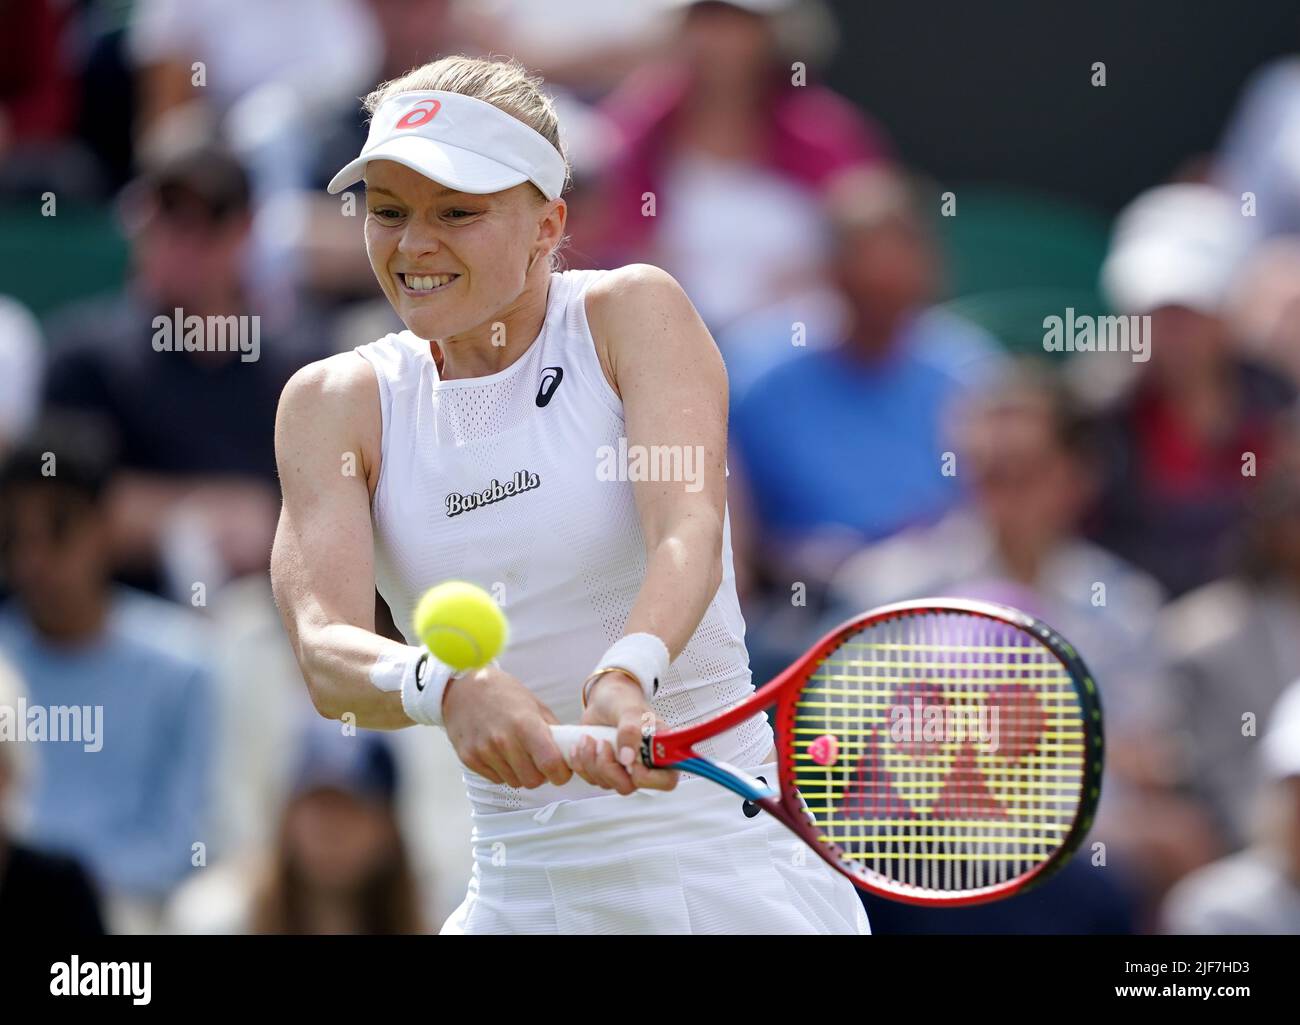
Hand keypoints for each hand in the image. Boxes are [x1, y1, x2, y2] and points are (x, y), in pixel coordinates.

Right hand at [442, 664, 572, 788]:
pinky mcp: (469, 759)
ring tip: (517, 753)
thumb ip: (553, 731)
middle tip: (538, 761)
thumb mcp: (534, 705)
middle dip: (540, 775)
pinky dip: (502, 771)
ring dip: (520, 773)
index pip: (550, 764)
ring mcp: (484, 751)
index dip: (561, 773)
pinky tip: (500, 753)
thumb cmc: (502, 693)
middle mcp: (503, 740)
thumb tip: (569, 754)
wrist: (463, 688)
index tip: (561, 771)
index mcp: (525, 724)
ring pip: (514, 782)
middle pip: (533, 780)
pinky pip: (496, 779)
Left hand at [570, 671, 678, 794]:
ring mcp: (623, 770)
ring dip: (591, 761)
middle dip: (608, 767)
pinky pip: (591, 778)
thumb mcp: (630, 711)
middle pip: (628, 786)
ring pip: (607, 783)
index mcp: (661, 751)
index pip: (666, 781)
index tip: (631, 762)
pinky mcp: (604, 770)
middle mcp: (644, 765)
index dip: (647, 778)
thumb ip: (631, 732)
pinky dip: (581, 762)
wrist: (605, 701)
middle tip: (603, 744)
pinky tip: (581, 745)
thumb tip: (628, 758)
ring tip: (589, 738)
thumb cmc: (624, 702)